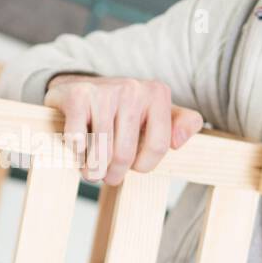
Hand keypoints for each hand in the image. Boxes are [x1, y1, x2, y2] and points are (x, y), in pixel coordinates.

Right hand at [44, 75, 203, 185]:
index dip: (144, 166)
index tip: (134, 166)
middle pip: (125, 154)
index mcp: (157, 93)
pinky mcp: (77, 95)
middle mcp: (132, 88)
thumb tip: (178, 142)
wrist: (81, 86)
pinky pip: (77, 141)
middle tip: (108, 176)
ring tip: (91, 170)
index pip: (158, 147)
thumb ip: (185, 124)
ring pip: (100, 152)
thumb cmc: (124, 110)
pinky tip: (77, 149)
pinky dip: (76, 153)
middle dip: (114, 174)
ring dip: (92, 171)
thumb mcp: (159, 114)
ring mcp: (104, 90)